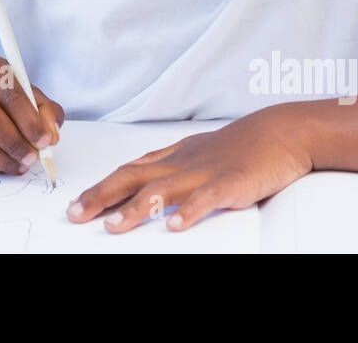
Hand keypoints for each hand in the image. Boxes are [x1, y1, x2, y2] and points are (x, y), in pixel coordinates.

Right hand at [0, 52, 65, 175]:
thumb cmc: (1, 96)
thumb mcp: (28, 94)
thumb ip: (46, 111)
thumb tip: (51, 135)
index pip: (9, 94)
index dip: (29, 121)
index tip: (44, 141)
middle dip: (14, 144)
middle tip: (32, 159)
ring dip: (1, 159)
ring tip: (20, 166)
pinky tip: (2, 165)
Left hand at [67, 106, 312, 233]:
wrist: (281, 131)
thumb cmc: (239, 145)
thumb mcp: (195, 150)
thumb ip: (166, 162)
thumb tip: (137, 176)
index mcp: (173, 157)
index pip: (128, 171)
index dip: (100, 187)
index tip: (76, 204)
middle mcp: (182, 163)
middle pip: (133, 177)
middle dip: (102, 196)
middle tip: (76, 214)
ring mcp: (206, 172)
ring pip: (163, 188)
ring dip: (135, 207)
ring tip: (113, 226)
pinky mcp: (232, 182)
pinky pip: (207, 197)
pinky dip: (189, 210)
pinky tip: (174, 225)